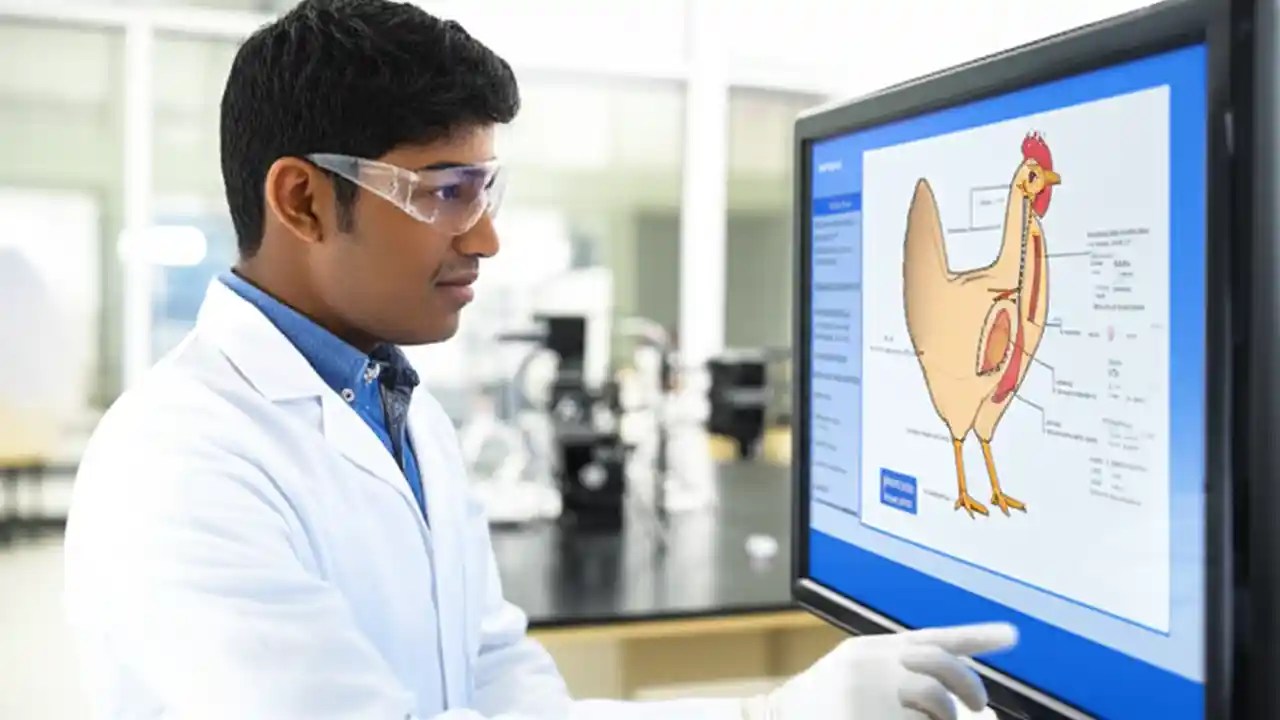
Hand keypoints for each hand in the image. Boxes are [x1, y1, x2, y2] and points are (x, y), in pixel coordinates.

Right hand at [740, 623, 1017, 719]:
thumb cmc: (820, 703)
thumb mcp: (854, 670)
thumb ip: (897, 668)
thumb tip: (957, 693)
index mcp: (872, 650)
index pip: (933, 638)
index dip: (976, 636)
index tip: (1012, 634)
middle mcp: (872, 668)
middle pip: (942, 670)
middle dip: (968, 688)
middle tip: (978, 706)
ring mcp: (870, 698)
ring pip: (935, 703)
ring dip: (945, 716)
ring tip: (935, 719)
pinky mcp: (867, 719)